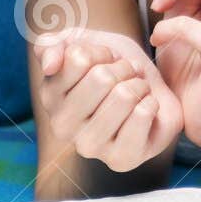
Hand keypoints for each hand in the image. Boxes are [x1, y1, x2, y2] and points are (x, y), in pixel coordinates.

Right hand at [32, 27, 182, 172]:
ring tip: (136, 90)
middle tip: (126, 76)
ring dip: (138, 85)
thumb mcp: (81, 41)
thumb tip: (49, 66)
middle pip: (101, 78)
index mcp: (49, 96)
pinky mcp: (120, 160)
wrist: (148, 86)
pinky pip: (142, 115)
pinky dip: (151, 103)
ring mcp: (89, 146)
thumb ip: (52, 45)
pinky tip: (146, 108)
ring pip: (123, 96)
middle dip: (123, 68)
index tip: (106, 61)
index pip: (78, 58)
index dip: (101, 52)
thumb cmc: (112, 64)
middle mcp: (61, 126)